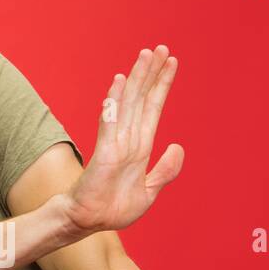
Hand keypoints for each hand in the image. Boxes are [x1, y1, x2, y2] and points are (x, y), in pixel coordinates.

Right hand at [65, 46, 183, 234]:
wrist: (90, 222)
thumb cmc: (114, 208)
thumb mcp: (149, 191)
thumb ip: (165, 170)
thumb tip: (178, 146)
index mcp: (140, 147)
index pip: (153, 108)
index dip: (162, 85)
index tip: (171, 63)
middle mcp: (129, 139)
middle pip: (142, 98)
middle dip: (152, 73)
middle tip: (161, 48)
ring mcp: (115, 143)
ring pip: (129, 104)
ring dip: (137, 79)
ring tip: (146, 55)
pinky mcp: (104, 153)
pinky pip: (111, 124)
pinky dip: (115, 104)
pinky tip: (118, 84)